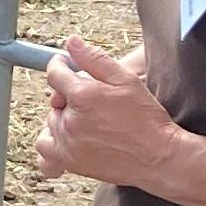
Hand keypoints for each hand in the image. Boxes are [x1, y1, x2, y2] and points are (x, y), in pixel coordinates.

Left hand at [31, 33, 183, 189]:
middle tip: (91, 100)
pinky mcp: (71, 163)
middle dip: (67, 96)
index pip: (55, 73)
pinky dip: (52, 146)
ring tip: (83, 120)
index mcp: (81, 96)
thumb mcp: (125, 79)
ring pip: (50, 124)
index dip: (60, 65)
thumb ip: (94, 59)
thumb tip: (71, 42)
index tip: (66, 65)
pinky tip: (67, 142)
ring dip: (61, 120)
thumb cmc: (147, 118)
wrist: (160, 157)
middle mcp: (70, 121)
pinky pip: (45, 155)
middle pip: (54, 101)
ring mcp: (68, 145)